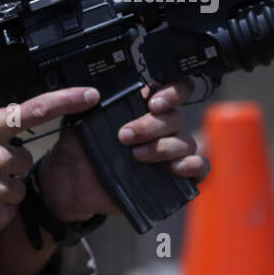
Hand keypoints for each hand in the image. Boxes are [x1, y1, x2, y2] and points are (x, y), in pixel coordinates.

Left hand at [41, 80, 210, 222]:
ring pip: (185, 142)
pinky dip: (194, 165)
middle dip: (151, 126)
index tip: (152, 103)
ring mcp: (169, 153)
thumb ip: (91, 102)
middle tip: (125, 136)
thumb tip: (96, 90)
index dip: (172, 92)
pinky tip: (176, 168)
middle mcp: (161, 128)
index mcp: (144, 108)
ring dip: (163, 147)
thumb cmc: (80, 149)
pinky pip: (200, 167)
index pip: (173, 90)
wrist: (73, 185)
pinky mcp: (174, 178)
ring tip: (136, 156)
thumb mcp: (80, 120)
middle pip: (175, 118)